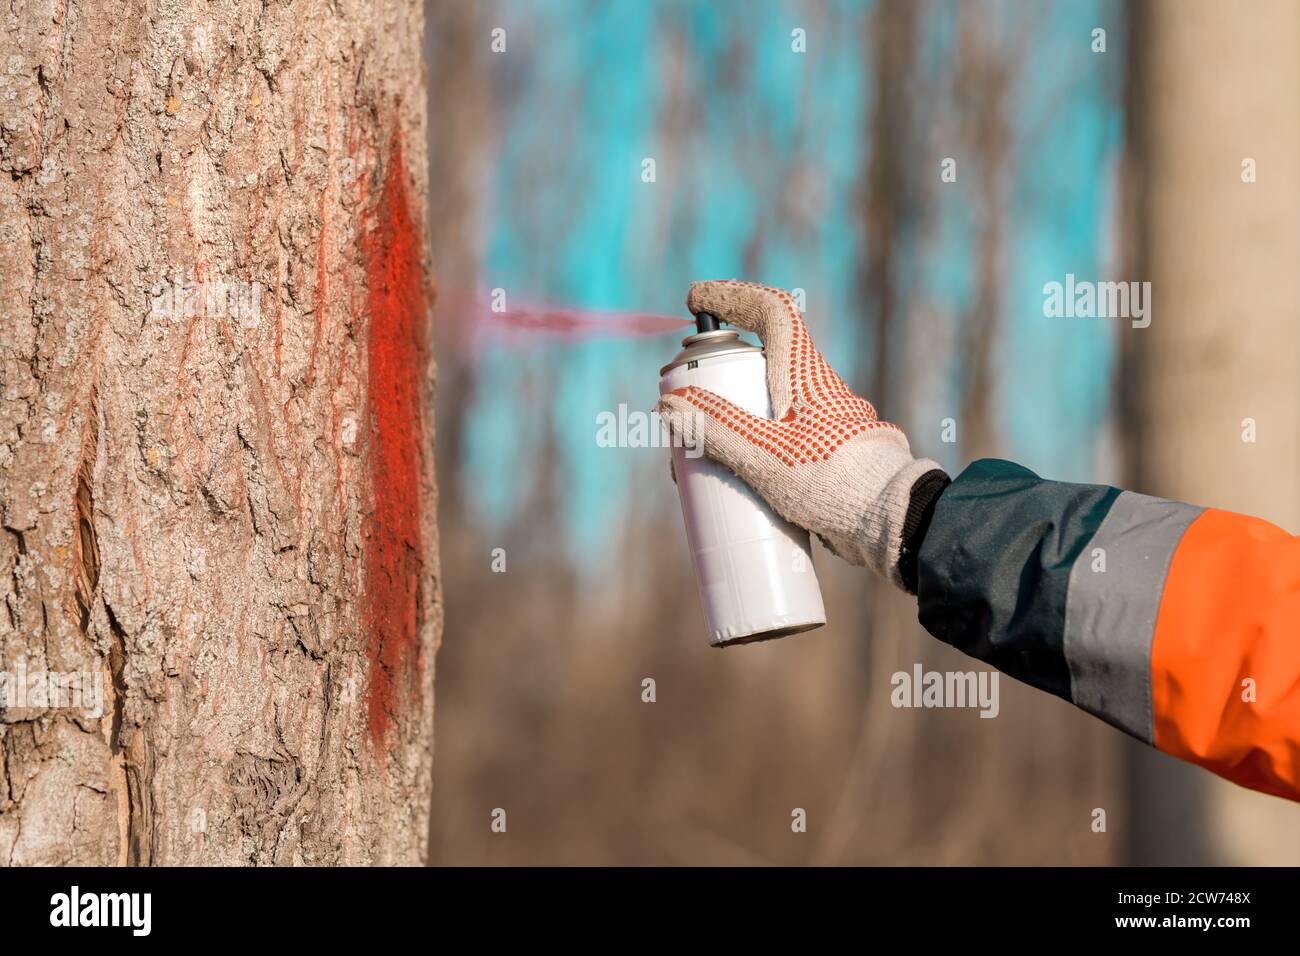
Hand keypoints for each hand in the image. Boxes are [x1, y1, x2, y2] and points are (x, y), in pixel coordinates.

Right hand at [656, 280, 942, 587]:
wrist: (892, 523)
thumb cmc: (835, 483)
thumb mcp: (766, 457)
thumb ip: (717, 429)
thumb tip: (668, 404)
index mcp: (805, 373)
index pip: (770, 311)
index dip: (732, 295)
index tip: (696, 301)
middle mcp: (817, 388)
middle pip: (756, 365)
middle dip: (712, 383)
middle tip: (681, 413)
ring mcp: (824, 419)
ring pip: (765, 405)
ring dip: (727, 422)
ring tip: (696, 463)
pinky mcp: (828, 451)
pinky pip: (779, 436)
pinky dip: (749, 448)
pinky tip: (731, 485)